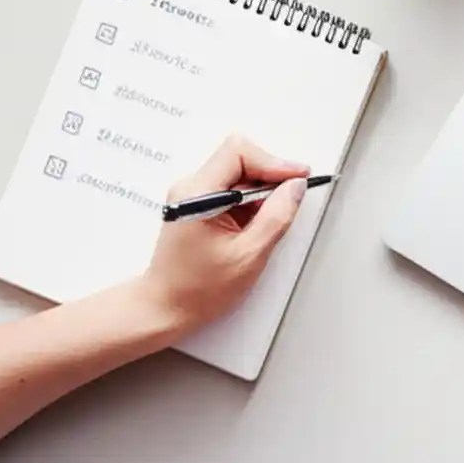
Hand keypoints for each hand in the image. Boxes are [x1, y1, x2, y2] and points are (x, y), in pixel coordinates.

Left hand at [140, 135, 309, 334]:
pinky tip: (254, 228)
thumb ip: (276, 216)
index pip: (238, 153)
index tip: (298, 178)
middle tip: (290, 201)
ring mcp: (192, 196)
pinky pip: (231, 191)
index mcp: (197, 194)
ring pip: (238, 175)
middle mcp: (191, 187)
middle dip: (270, 177)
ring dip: (261, 193)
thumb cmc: (200, 290)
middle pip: (240, 160)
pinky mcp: (197, 206)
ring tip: (268, 224)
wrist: (165, 309)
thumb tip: (296, 187)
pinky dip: (250, 203)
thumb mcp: (249, 255)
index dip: (273, 162)